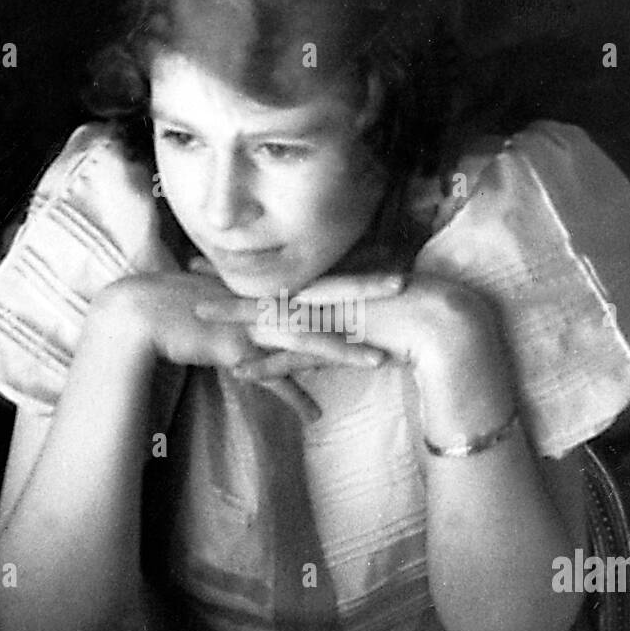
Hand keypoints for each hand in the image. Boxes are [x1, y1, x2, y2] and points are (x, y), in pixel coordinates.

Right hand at [91, 263, 387, 422]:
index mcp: (268, 287)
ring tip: (381, 361)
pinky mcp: (237, 346)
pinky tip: (316, 413)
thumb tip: (268, 346)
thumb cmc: (184, 312)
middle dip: (365, 289)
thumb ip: (253, 330)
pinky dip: (295, 393)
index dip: (352, 272)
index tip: (386, 263)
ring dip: (346, 349)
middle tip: (404, 283)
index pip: (319, 277)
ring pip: (309, 333)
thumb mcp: (226, 317)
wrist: (142, 312)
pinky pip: (272, 371)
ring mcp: (254, 321)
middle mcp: (266, 299)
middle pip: (325, 292)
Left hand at [191, 266, 516, 439]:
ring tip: (199, 318)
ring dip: (236, 319)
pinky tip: (240, 371)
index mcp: (329, 286)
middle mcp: (324, 298)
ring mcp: (329, 320)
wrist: (442, 324)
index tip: (211, 258)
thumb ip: (346, 305)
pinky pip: (296, 359)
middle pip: (265, 289)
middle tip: (187, 271)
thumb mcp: (371, 304)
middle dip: (226, 283)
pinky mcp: (338, 345)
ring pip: (273, 319)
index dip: (242, 268)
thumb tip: (326, 308)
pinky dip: (268, 367)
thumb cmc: (413, 312)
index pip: (277, 275)